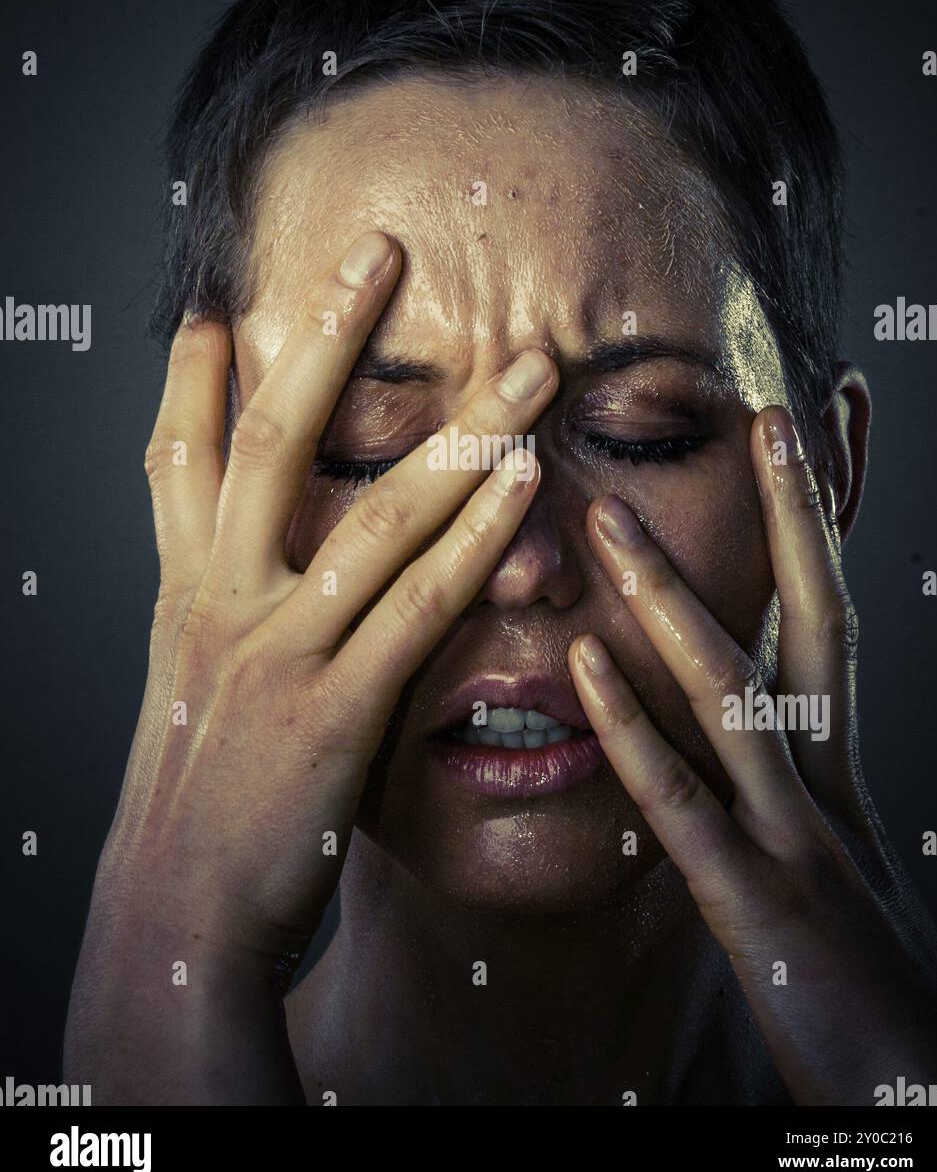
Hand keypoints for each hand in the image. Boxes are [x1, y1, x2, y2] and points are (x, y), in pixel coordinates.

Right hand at [65, 230, 557, 1102]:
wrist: (173, 919)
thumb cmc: (197, 807)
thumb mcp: (194, 696)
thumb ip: (233, 623)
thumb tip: (267, 583)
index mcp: (185, 596)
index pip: (175, 461)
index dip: (191, 380)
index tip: (212, 307)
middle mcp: (222, 602)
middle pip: (274, 443)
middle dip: (325, 341)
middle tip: (379, 252)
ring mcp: (277, 651)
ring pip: (377, 513)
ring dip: (461, 429)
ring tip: (528, 363)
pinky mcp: (334, 712)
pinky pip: (419, 606)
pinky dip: (475, 538)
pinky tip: (525, 481)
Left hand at [568, 405, 936, 1104]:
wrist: (928, 1108)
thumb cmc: (870, 997)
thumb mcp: (834, 878)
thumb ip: (786, 807)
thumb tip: (754, 747)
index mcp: (840, 777)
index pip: (827, 630)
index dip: (813, 536)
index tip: (793, 448)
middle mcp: (829, 788)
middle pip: (813, 626)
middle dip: (790, 520)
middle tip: (762, 420)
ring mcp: (800, 842)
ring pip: (737, 694)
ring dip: (671, 599)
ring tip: (608, 517)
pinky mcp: (762, 911)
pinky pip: (686, 808)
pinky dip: (636, 732)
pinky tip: (584, 668)